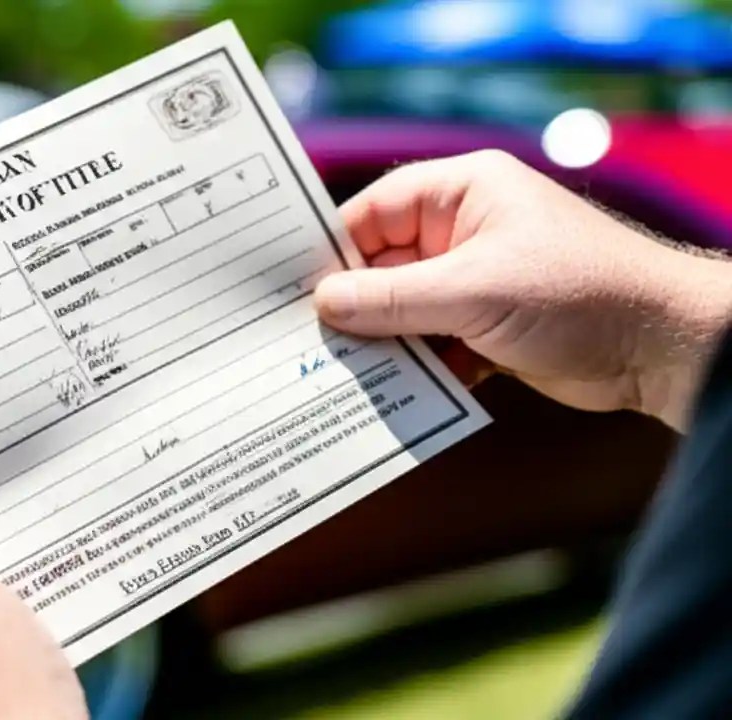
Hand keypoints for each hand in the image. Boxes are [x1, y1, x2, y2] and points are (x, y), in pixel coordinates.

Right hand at [314, 150, 731, 430]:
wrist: (662, 346)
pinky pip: (432, 341)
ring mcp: (477, 279)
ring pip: (405, 309)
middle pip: (384, 265)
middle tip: (308, 340)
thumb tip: (325, 304)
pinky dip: (416, 364)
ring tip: (343, 371)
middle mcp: (465, 230)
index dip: (334, 250)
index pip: (375, 212)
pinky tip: (393, 389)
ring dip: (384, 341)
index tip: (293, 290)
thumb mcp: (471, 291)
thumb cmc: (577, 293)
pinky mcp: (488, 325)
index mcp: (463, 192)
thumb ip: (392, 299)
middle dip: (355, 305)